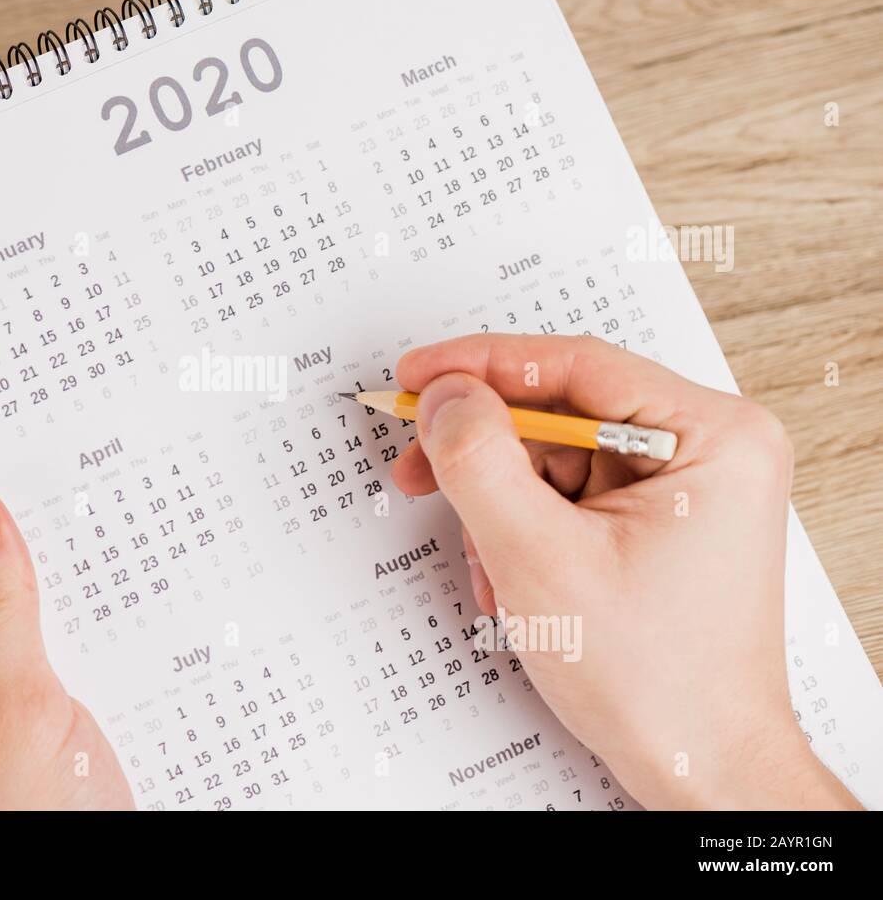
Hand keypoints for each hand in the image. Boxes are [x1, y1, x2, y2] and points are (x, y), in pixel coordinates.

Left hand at [0, 488, 133, 809]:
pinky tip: (133, 612)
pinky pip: (73, 646)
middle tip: (92, 500)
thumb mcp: (17, 714)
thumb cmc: (35, 831)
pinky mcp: (54, 715)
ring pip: (40, 612)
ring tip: (121, 549)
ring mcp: (8, 700)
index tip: (31, 465)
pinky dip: (102, 624)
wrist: (95, 890)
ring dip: (79, 588)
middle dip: (43, 547)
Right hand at [392, 334, 859, 809]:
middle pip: (561, 414)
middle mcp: (707, 451)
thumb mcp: (540, 559)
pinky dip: (522, 532)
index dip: (482, 365)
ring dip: (500, 509)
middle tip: (420, 465)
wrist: (698, 767)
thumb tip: (443, 396)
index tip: (418, 374)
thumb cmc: (658, 681)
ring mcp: (682, 489)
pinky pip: (565, 499)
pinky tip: (513, 578)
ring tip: (491, 567)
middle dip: (485, 455)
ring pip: (553, 461)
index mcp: (713, 436)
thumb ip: (479, 462)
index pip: (577, 365)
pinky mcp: (655, 523)